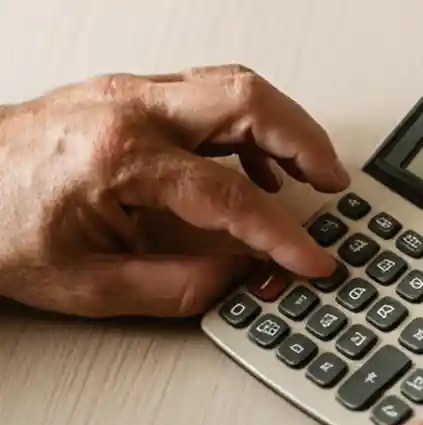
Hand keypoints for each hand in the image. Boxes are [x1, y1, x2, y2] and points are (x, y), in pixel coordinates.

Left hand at [0, 64, 343, 317]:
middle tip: (335, 182)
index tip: (312, 259)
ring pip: (232, 85)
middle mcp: (128, 110)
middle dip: (306, 142)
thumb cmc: (0, 229)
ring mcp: (126, 93)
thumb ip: (179, 287)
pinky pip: (207, 93)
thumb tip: (242, 278)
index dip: (282, 234)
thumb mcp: (90, 286)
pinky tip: (255, 165)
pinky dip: (247, 124)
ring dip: (283, 126)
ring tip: (311, 172)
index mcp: (120, 158)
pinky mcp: (126, 94)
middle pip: (247, 101)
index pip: (230, 195)